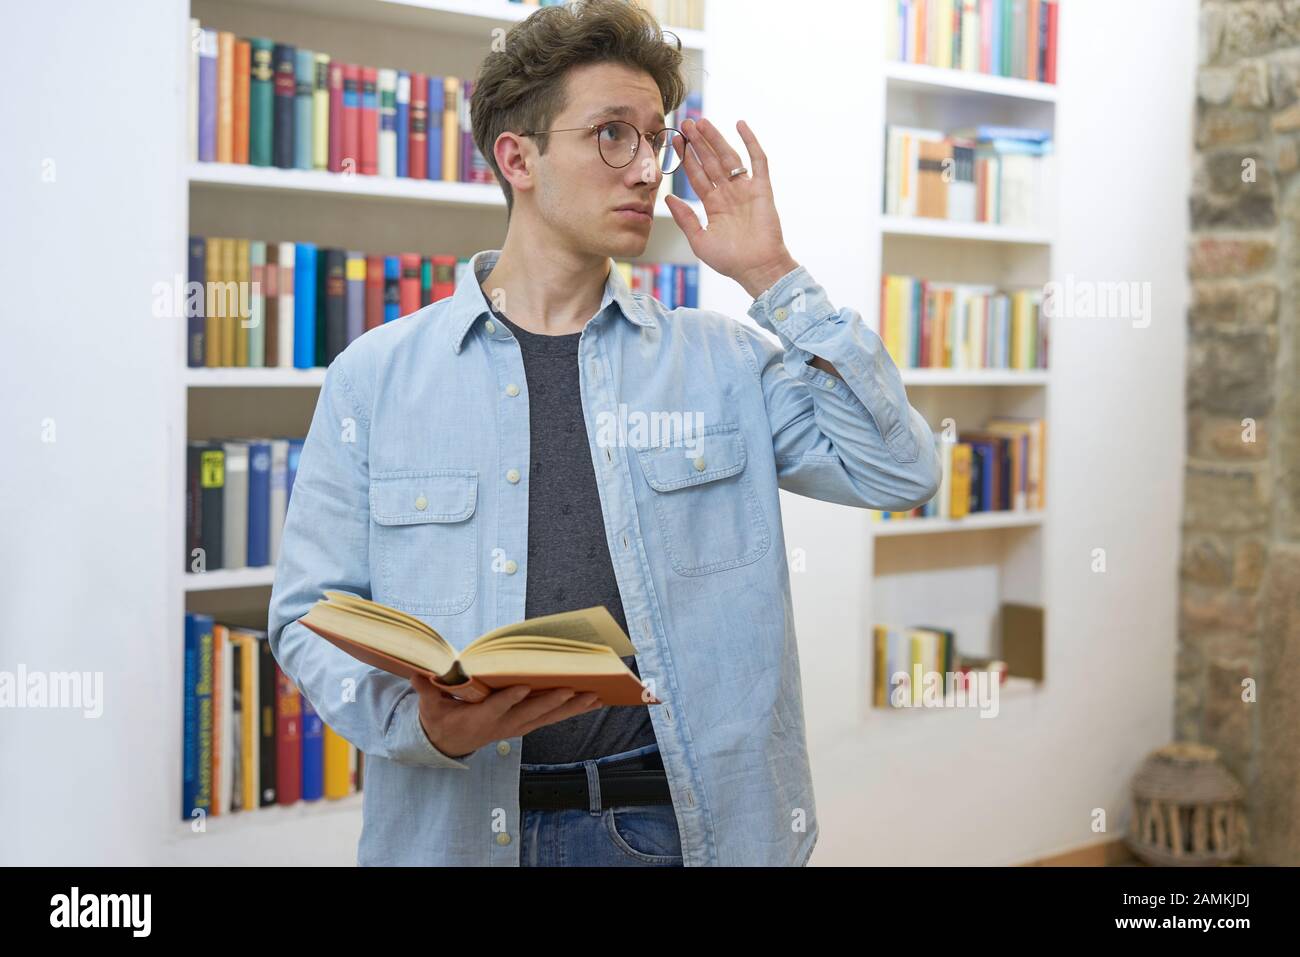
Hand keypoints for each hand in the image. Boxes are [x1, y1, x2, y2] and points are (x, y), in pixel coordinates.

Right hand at [410, 675, 601, 758]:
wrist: (449, 742)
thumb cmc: (440, 718)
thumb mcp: (429, 707)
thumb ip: (428, 691)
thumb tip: (418, 673)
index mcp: (479, 719)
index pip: (497, 708)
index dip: (510, 699)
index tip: (523, 687)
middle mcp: (503, 725)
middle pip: (530, 713)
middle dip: (552, 702)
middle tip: (572, 689)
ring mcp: (517, 727)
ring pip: (547, 717)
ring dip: (571, 707)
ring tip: (593, 696)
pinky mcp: (525, 725)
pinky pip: (552, 718)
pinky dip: (572, 710)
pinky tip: (592, 702)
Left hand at [664, 117, 799, 298]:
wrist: (757, 269)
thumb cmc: (730, 260)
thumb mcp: (699, 240)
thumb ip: (685, 218)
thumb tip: (668, 199)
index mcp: (714, 205)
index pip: (697, 176)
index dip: (687, 159)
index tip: (676, 141)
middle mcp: (729, 194)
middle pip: (710, 162)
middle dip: (698, 143)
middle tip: (686, 123)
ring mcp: (746, 189)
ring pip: (729, 157)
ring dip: (716, 139)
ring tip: (702, 122)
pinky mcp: (762, 189)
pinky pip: (758, 161)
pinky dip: (751, 142)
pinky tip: (740, 125)